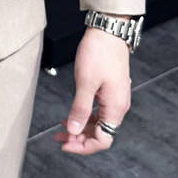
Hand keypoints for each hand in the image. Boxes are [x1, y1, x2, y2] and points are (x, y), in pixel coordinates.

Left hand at [54, 26, 131, 154]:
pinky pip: (99, 111)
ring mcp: (115, 98)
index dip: (83, 146)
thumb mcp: (85, 82)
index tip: (65, 144)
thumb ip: (80, 109)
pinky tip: (72, 114)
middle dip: (79, 138)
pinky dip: (85, 115)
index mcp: (115, 107)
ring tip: (61, 127)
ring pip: (98, 122)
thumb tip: (73, 131)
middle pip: (100, 133)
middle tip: (58, 136)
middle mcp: (119, 106)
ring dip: (80, 127)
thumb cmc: (98, 53)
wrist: (108, 31)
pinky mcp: (111, 90)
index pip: (102, 140)